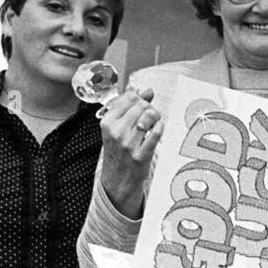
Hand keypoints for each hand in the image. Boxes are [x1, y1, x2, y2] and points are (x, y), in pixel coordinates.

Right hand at [99, 87, 162, 216]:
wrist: (117, 179)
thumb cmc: (119, 149)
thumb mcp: (117, 127)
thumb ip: (131, 106)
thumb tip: (146, 89)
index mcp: (107, 122)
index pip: (129, 97)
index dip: (141, 98)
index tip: (143, 105)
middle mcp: (115, 132)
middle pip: (142, 105)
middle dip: (150, 108)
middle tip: (150, 117)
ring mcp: (128, 144)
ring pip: (150, 116)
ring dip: (156, 118)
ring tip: (153, 124)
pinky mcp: (141, 155)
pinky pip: (157, 133)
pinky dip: (160, 128)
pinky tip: (157, 130)